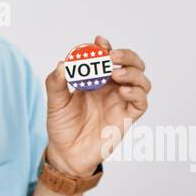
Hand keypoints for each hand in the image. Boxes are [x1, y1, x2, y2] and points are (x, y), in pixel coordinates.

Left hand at [44, 36, 150, 176]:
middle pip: (132, 64)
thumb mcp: (55, 102)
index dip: (106, 46)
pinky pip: (141, 102)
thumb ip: (56, 83)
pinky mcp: (128, 118)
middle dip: (126, 56)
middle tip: (111, 56)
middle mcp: (113, 88)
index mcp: (97, 79)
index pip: (108, 56)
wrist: (66, 154)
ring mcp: (122, 102)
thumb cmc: (62, 127)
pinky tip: (122, 91)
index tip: (99, 42)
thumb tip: (63, 64)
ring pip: (141, 80)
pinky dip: (136, 93)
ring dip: (133, 72)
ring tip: (115, 73)